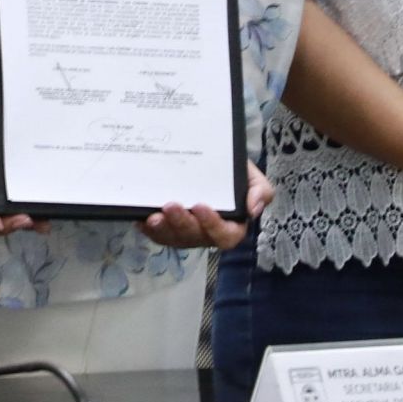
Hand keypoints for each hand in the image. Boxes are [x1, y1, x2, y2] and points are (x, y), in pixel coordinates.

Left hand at [136, 163, 271, 250]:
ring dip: (163, 230)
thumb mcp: (251, 176)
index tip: (202, 206)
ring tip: (153, 216)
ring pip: (174, 238)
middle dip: (182, 224)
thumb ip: (261, 190)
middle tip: (171, 205)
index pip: (226, 235)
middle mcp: (207, 233)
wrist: (210, 163)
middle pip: (195, 237)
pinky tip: (141, 217)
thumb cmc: (232, 173)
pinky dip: (149, 228)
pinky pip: (157, 234)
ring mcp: (186, 233)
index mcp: (231, 225)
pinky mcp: (167, 228)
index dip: (213, 225)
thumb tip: (253, 209)